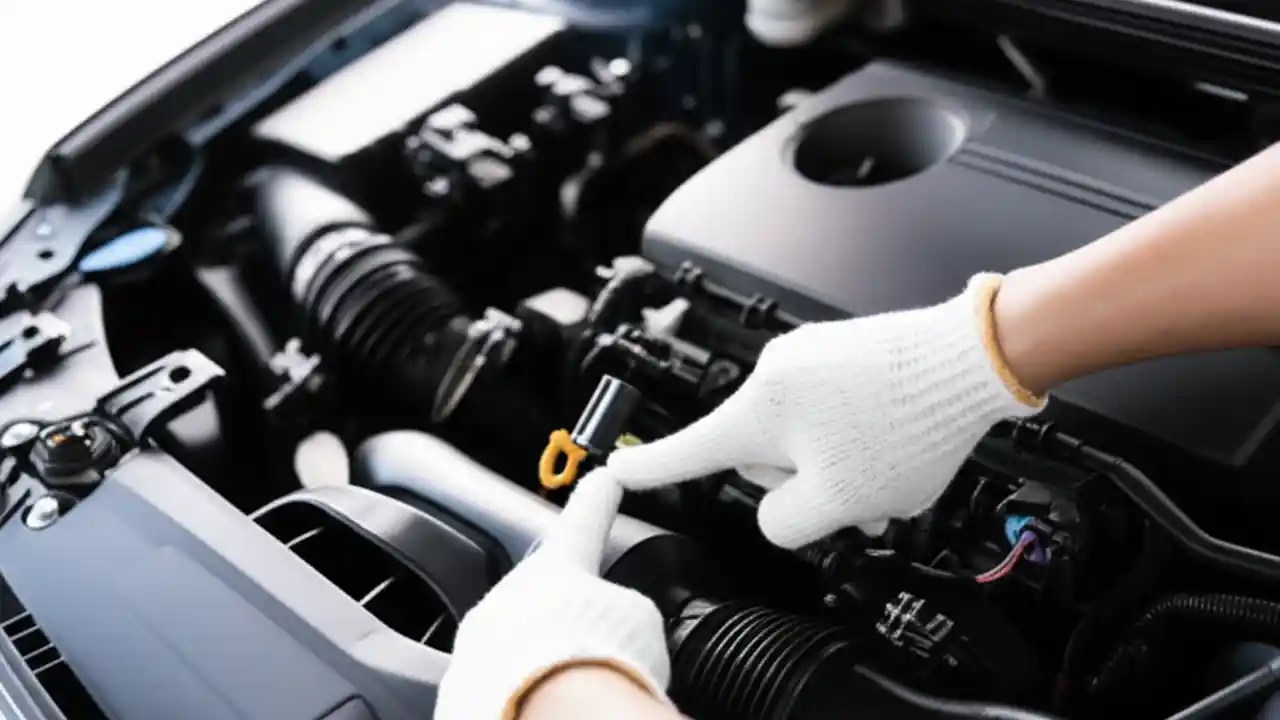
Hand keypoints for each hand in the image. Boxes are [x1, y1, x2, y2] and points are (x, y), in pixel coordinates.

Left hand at [434, 469, 670, 719]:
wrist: (550, 716)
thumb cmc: (599, 661)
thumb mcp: (636, 619)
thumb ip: (619, 607)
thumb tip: (616, 622)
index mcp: (556, 567)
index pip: (583, 521)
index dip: (597, 500)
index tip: (603, 478)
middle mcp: (507, 596)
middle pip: (538, 598)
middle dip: (559, 621)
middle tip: (587, 653)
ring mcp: (476, 643)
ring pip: (509, 647)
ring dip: (533, 664)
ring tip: (562, 690)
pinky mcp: (455, 692)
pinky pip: (489, 690)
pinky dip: (511, 701)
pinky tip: (533, 710)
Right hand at [609, 275, 1041, 548]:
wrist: (971, 359)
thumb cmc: (907, 426)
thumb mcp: (839, 503)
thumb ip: (788, 523)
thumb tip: (779, 510)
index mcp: (759, 412)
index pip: (691, 451)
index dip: (651, 470)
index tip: (615, 470)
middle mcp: (774, 375)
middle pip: (763, 455)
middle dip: (805, 482)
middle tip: (857, 492)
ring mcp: (809, 357)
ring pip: (805, 434)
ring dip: (839, 463)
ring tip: (889, 464)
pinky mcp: (844, 351)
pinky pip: (832, 407)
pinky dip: (857, 435)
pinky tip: (899, 440)